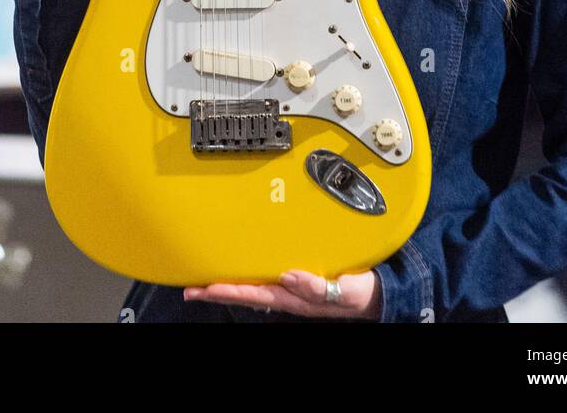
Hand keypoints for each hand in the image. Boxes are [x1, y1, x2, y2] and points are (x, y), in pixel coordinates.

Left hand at [183, 268, 381, 319]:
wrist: (376, 293)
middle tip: (190, 287)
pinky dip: (249, 274)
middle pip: (245, 292)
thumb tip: (288, 275)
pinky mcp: (298, 277)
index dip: (227, 290)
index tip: (204, 288)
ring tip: (206, 280)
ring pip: (252, 285)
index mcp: (294, 297)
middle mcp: (287, 292)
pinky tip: (240, 269)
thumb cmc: (358, 293)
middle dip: (217, 290)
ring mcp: (291, 287)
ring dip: (229, 283)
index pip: (253, 293)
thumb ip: (316, 287)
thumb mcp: (343, 292)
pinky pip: (267, 277)